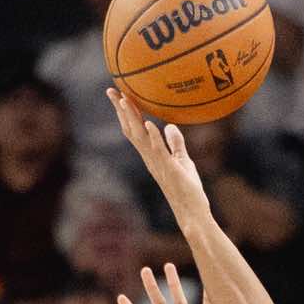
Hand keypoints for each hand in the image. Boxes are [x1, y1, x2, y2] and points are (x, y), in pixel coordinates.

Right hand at [106, 92, 209, 228]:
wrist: (192, 213)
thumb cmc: (187, 189)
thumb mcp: (182, 161)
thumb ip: (175, 143)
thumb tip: (169, 125)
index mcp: (151, 155)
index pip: (134, 129)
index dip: (125, 112)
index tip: (118, 94)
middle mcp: (150, 158)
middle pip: (131, 130)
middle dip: (120, 110)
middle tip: (111, 90)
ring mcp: (158, 164)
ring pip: (141, 138)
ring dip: (132, 119)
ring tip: (124, 100)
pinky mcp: (170, 169)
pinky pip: (160, 151)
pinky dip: (154, 137)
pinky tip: (149, 123)